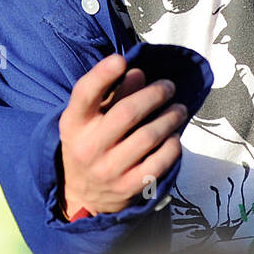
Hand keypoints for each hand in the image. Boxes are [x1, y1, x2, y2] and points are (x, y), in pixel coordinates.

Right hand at [58, 54, 187, 217]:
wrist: (81, 193)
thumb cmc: (90, 142)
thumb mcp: (90, 118)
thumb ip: (114, 93)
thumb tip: (139, 73)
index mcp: (74, 123)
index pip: (84, 94)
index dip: (102, 74)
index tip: (120, 60)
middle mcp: (87, 147)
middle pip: (127, 113)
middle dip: (155, 94)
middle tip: (169, 87)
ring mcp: (108, 170)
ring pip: (148, 137)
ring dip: (170, 118)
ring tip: (179, 109)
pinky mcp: (127, 188)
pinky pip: (158, 162)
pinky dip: (172, 145)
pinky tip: (174, 136)